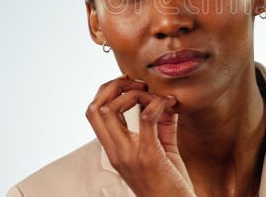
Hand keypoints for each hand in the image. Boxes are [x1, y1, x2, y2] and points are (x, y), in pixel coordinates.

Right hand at [86, 76, 194, 196]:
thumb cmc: (171, 182)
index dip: (107, 91)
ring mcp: (129, 154)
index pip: (94, 114)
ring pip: (109, 110)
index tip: (130, 84)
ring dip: (133, 93)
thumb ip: (162, 124)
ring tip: (153, 95)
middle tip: (138, 83)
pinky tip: (167, 104)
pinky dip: (156, 103)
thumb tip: (166, 99)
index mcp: (115, 150)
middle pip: (95, 108)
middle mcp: (116, 152)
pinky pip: (146, 118)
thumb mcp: (162, 149)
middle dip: (113, 86)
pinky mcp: (149, 156)